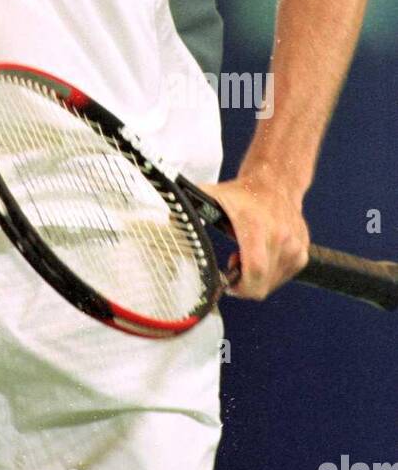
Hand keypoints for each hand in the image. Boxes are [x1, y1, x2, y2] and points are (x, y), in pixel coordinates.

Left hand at [196, 172, 310, 299]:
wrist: (274, 183)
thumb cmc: (240, 194)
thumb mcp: (212, 196)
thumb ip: (188, 207)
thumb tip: (167, 218)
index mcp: (256, 227)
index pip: (255, 271)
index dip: (240, 286)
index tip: (229, 282)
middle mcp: (280, 238)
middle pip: (262, 285)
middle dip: (245, 285)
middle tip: (234, 266)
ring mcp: (295, 246)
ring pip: (273, 283)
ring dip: (258, 278)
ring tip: (247, 256)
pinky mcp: (302, 252)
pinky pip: (283, 277)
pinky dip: (271, 274)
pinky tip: (262, 255)